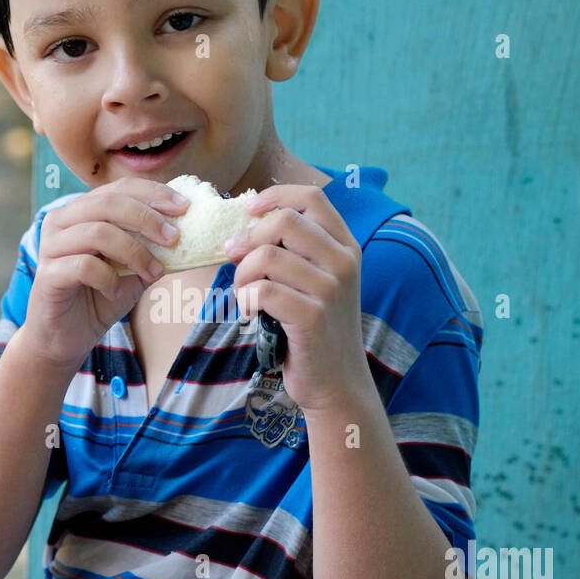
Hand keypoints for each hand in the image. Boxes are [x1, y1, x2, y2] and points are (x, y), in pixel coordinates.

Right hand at [17, 178, 188, 372]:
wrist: (66, 337)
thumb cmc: (100, 296)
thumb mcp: (135, 268)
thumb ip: (154, 248)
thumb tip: (189, 231)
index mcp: (82, 211)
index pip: (119, 188)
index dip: (153, 194)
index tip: (184, 208)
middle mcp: (61, 221)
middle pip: (108, 203)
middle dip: (147, 218)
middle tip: (174, 237)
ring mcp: (50, 246)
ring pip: (97, 232)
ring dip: (134, 252)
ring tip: (153, 272)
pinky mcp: (47, 275)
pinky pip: (84, 266)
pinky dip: (108, 278)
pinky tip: (115, 291)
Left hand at [223, 183, 370, 411]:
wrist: (337, 382)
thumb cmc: (316, 329)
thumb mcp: (316, 281)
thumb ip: (294, 252)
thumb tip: (241, 226)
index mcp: (346, 246)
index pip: (312, 198)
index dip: (274, 196)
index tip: (247, 210)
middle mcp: (344, 262)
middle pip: (285, 221)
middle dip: (248, 237)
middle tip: (233, 258)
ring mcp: (331, 289)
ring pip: (267, 257)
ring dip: (241, 274)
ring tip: (243, 293)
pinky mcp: (313, 317)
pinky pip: (262, 290)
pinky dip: (245, 299)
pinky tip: (250, 312)